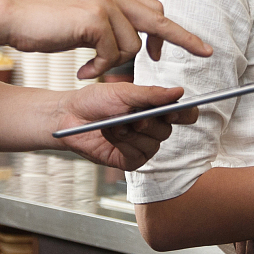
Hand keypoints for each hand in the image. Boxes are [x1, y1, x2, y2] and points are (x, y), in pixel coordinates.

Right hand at [4, 0, 211, 79]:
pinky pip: (111, 55)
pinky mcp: (93, 20)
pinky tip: (82, 71)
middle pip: (158, 19)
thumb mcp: (85, 21)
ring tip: (90, 67)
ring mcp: (103, 6)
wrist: (16, 18)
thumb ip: (110, 25)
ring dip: (113, 64)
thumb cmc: (48, 25)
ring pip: (131, 47)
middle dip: (182, 39)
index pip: (154, 8)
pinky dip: (99, 69)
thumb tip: (136, 44)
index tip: (200, 46)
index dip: (174, 30)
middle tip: (205, 53)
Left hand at [51, 82, 195, 170]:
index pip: (184, 114)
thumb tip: (178, 92)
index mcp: (155, 109)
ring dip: (130, 133)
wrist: (69, 116)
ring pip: (152, 144)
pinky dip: (123, 145)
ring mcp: (143, 146)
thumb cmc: (94, 101)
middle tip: (132, 117)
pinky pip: (138, 156)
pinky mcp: (131, 161)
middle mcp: (153, 129)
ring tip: (113, 124)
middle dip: (147, 123)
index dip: (184, 114)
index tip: (172, 112)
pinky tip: (111, 136)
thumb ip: (151, 94)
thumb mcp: (123, 92)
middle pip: (167, 130)